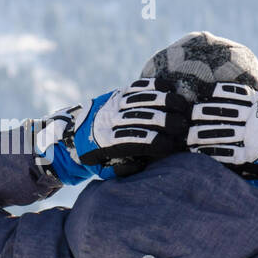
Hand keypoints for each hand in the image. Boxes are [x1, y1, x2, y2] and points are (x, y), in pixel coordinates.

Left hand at [36, 79, 189, 183]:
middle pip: (145, 118)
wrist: (71, 135)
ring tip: (185, 107)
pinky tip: (171, 89)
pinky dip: (155, 86)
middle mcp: (110, 120)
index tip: (176, 147)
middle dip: (169, 122)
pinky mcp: (116, 93)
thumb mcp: (106, 171)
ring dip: (167, 102)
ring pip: (144, 99)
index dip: (161, 143)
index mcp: (108, 143)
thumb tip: (146, 164)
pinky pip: (138, 86)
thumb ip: (126, 169)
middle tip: (186, 127)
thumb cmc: (95, 159)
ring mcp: (113, 103)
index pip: (140, 141)